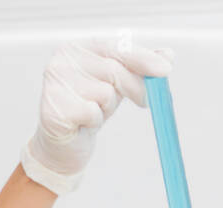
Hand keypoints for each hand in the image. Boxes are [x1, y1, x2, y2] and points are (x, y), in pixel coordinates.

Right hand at [20, 37, 174, 195]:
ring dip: (107, 108)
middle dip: (136, 88)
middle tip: (143, 101)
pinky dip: (94, 121)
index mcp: (77, 47)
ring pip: (105, 93)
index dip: (143, 58)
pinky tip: (82, 123)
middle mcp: (62, 59)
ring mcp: (55, 82)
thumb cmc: (90, 109)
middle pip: (114, 70)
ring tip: (93, 112)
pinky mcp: (54, 107)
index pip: (115, 47)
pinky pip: (92, 113)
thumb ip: (139, 69)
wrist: (64, 145)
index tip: (166, 70)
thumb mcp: (118, 85)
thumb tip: (168, 55)